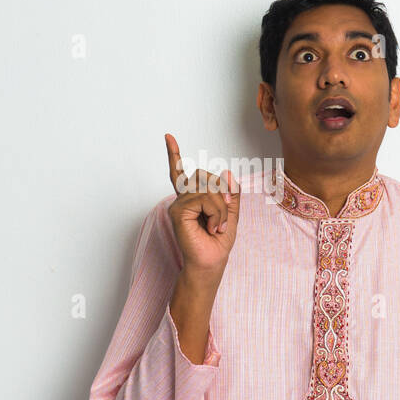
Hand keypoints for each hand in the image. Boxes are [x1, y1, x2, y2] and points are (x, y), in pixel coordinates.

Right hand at [164, 133, 239, 277]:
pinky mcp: (178, 211)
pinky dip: (215, 213)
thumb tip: (227, 171)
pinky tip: (212, 227)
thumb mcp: (231, 213)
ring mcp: (178, 205)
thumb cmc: (218, 243)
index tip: (168, 137)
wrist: (211, 262)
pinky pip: (203, 198)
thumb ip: (230, 193)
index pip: (181, 173)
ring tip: (217, 226)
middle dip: (222, 195)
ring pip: (208, 188)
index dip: (174, 154)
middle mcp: (182, 199)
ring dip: (221, 208)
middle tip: (223, 218)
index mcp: (191, 198)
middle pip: (205, 177)